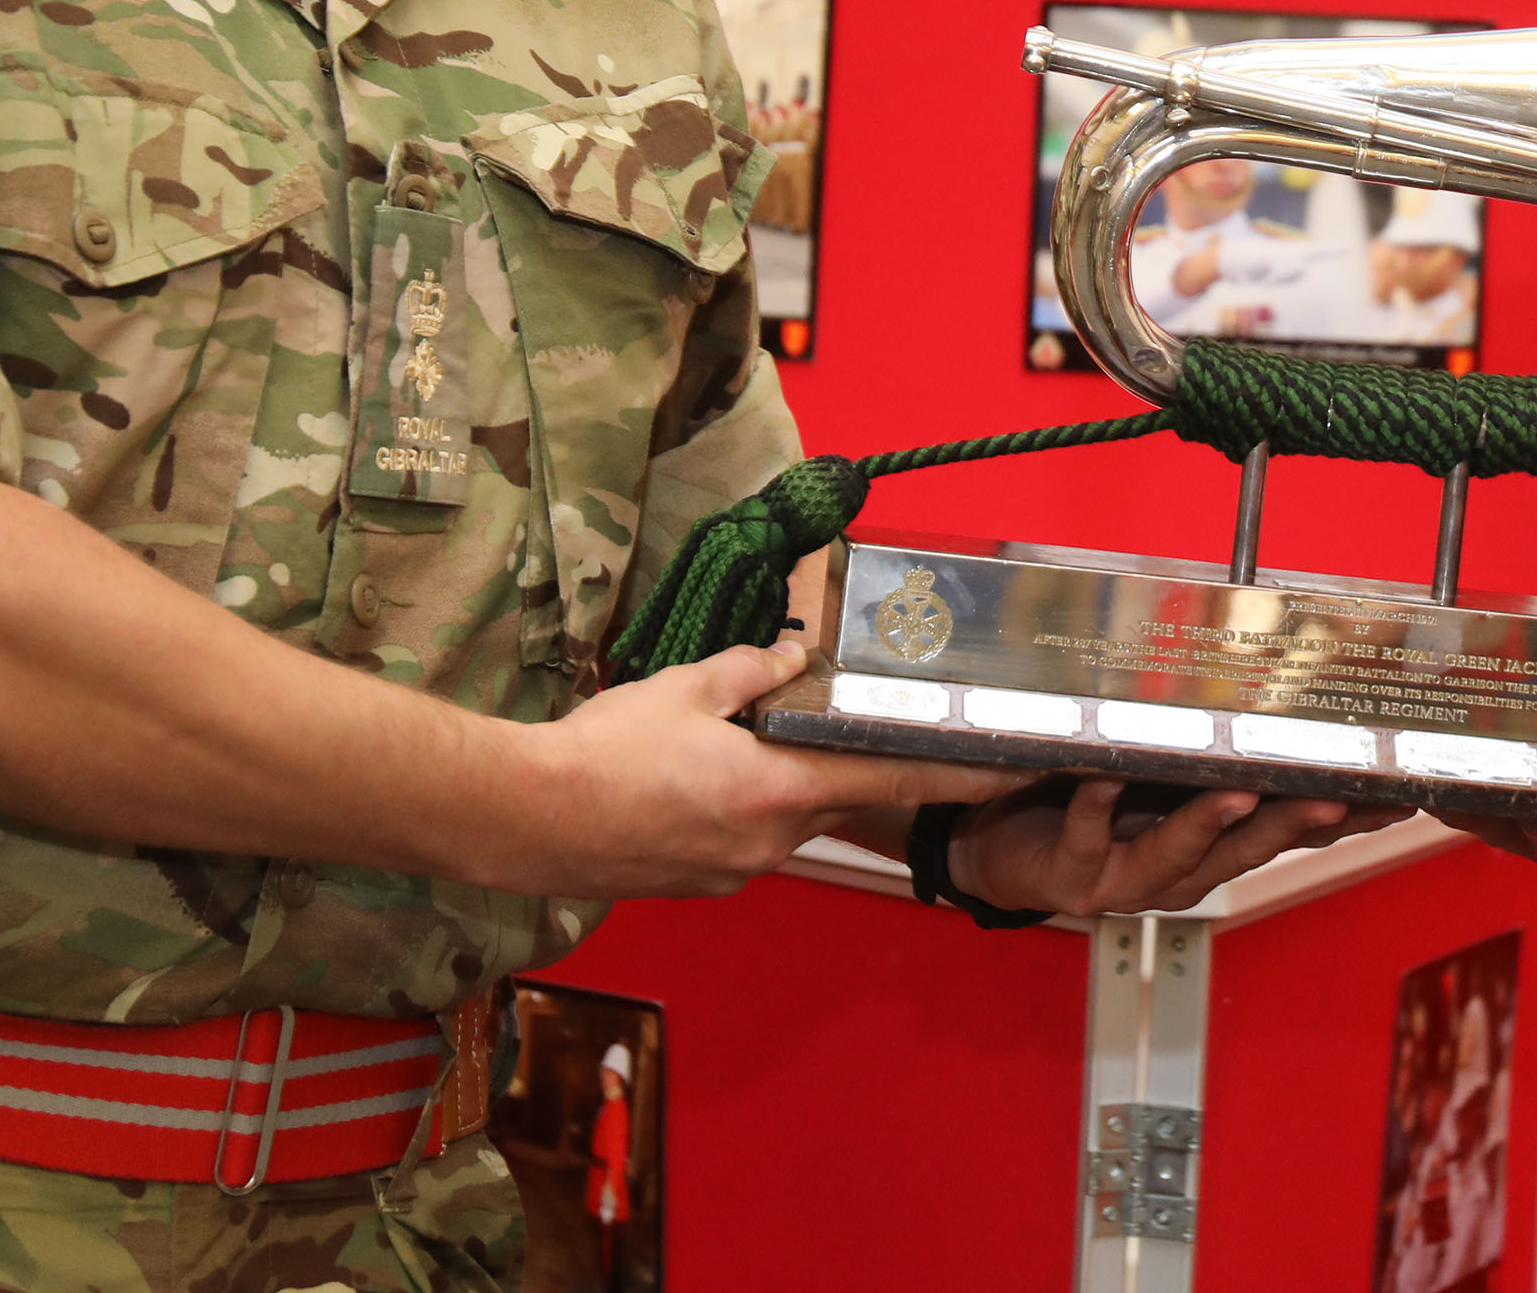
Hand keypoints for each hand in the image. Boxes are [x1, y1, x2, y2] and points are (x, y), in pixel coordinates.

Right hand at [506, 637, 1023, 899]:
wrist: (521, 820)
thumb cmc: (602, 751)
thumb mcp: (686, 687)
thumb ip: (755, 671)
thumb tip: (799, 654)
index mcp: (778, 792)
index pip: (893, 782)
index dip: (961, 775)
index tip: (1014, 770)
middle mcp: (769, 844)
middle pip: (839, 800)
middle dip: (851, 766)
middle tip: (860, 731)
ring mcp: (734, 872)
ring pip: (788, 818)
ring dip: (785, 782)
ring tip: (740, 744)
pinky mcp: (699, 882)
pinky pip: (745, 838)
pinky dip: (742, 804)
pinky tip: (697, 776)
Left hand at [953, 780, 1410, 916]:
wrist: (1003, 854)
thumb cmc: (1092, 810)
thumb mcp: (1162, 786)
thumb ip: (1216, 767)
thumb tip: (1273, 718)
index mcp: (1211, 848)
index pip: (1288, 835)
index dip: (1342, 822)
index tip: (1394, 799)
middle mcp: (1178, 874)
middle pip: (1245, 852)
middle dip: (1291, 826)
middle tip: (1336, 801)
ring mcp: (1125, 881)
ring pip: (1175, 857)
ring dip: (1207, 825)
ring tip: (1237, 792)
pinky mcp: (1072, 877)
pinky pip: (1087, 838)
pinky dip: (1097, 806)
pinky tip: (1105, 775)